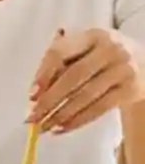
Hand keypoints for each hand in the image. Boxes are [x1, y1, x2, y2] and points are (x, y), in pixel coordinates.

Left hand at [29, 28, 144, 133]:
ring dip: (61, 114)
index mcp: (92, 35)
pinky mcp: (132, 89)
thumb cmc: (103, 57)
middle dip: (50, 99)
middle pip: (73, 76)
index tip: (31, 95)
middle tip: (32, 116)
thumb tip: (36, 94)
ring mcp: (124, 69)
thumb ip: (60, 64)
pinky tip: (62, 128)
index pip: (60, 52)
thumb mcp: (85, 50)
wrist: (144, 64)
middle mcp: (110, 49)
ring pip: (86, 95)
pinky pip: (100, 108)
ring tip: (44, 126)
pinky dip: (78, 120)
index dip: (43, 74)